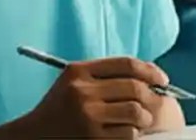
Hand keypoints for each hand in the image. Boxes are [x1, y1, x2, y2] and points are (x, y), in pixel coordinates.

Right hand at [20, 57, 168, 138]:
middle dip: (151, 96)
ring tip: (140, 121)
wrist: (33, 136)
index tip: (162, 79)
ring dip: (144, 118)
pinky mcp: (92, 139)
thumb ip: (104, 76)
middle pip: (134, 87)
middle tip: (154, 104)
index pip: (125, 64)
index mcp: (78, 71)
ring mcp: (87, 116)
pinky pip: (129, 133)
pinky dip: (133, 134)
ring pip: (135, 111)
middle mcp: (82, 91)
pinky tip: (125, 133)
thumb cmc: (59, 109)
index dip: (150, 70)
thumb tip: (149, 77)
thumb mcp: (73, 83)